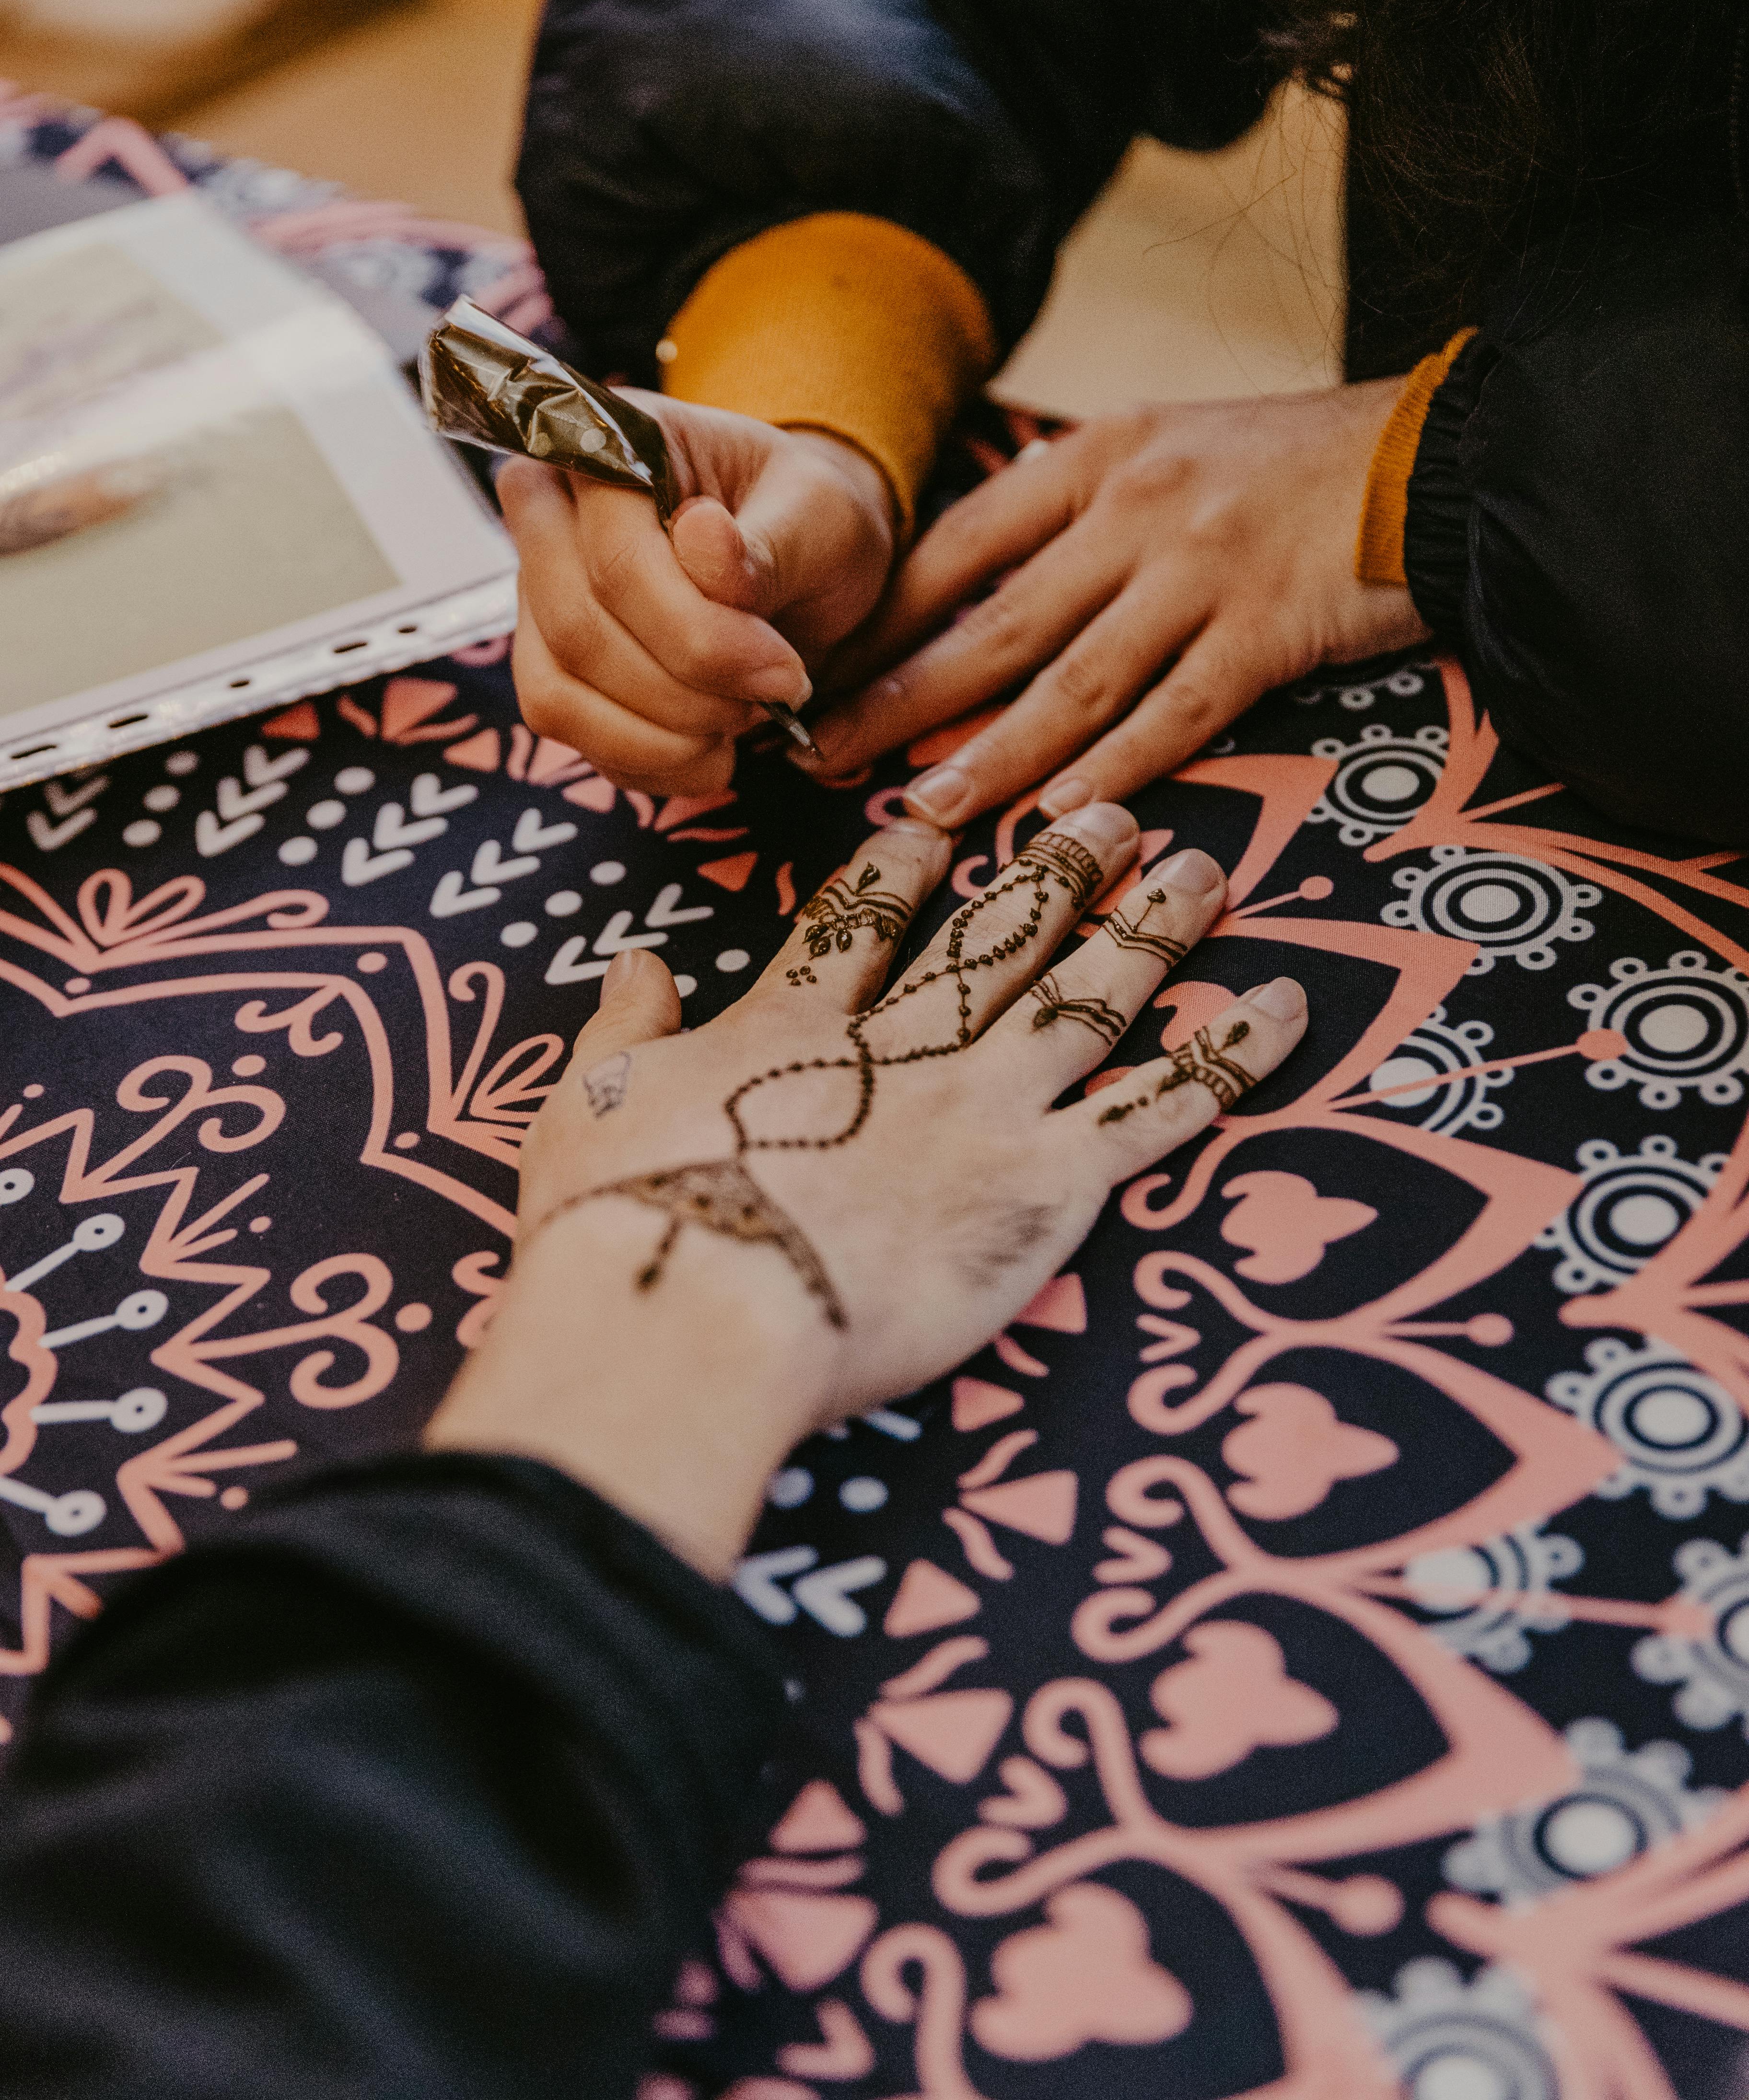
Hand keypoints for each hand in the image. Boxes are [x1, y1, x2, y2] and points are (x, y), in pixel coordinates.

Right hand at [428, 802, 1305, 1576]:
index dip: (906, 871)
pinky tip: (1286, 1005)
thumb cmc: (622, 1220)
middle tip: (1114, 813)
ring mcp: (987, 1105)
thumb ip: (625, 1028)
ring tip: (1207, 867)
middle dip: (1058, 869)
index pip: (863, 921)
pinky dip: (1229, 1056)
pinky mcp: (1049, 1182)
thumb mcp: (590, 1103)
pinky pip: (1161, 1105)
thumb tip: (639, 967)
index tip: (944, 827)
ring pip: (1090, 991)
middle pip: (998, 937)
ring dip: (1152, 927)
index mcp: (795, 1027)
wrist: (696, 1308)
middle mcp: (905, 1047)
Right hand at [501, 396, 894, 795]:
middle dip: (687, 692)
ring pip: (559, 693)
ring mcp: (535, 590)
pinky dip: (644, 760)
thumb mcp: (821, 517)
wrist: (803, 552)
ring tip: (742, 723)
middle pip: (580, 632)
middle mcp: (550, 509)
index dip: (701, 638)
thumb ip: (766, 542)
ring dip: (662, 736)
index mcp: (612, 444)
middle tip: (773, 700)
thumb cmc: (809, 519)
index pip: (619, 563)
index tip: (786, 675)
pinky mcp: (546, 658)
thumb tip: (701, 538)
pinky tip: (709, 752)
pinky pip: (566, 732)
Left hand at [804, 382, 1427, 825]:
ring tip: (922, 807)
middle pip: (993, 621)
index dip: (883, 619)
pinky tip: (1064, 817)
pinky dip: (1117, 768)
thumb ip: (1078, 506)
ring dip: (992, 753)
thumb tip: (981, 568)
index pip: (957, 546)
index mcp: (1097, 455)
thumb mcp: (1167, 447)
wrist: (1436, 455)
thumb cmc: (1293, 463)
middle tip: (818, 754)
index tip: (816, 672)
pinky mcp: (1271, 628)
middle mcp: (1138, 508)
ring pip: (1073, 680)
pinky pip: (1177, 712)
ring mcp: (1205, 569)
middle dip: (898, 696)